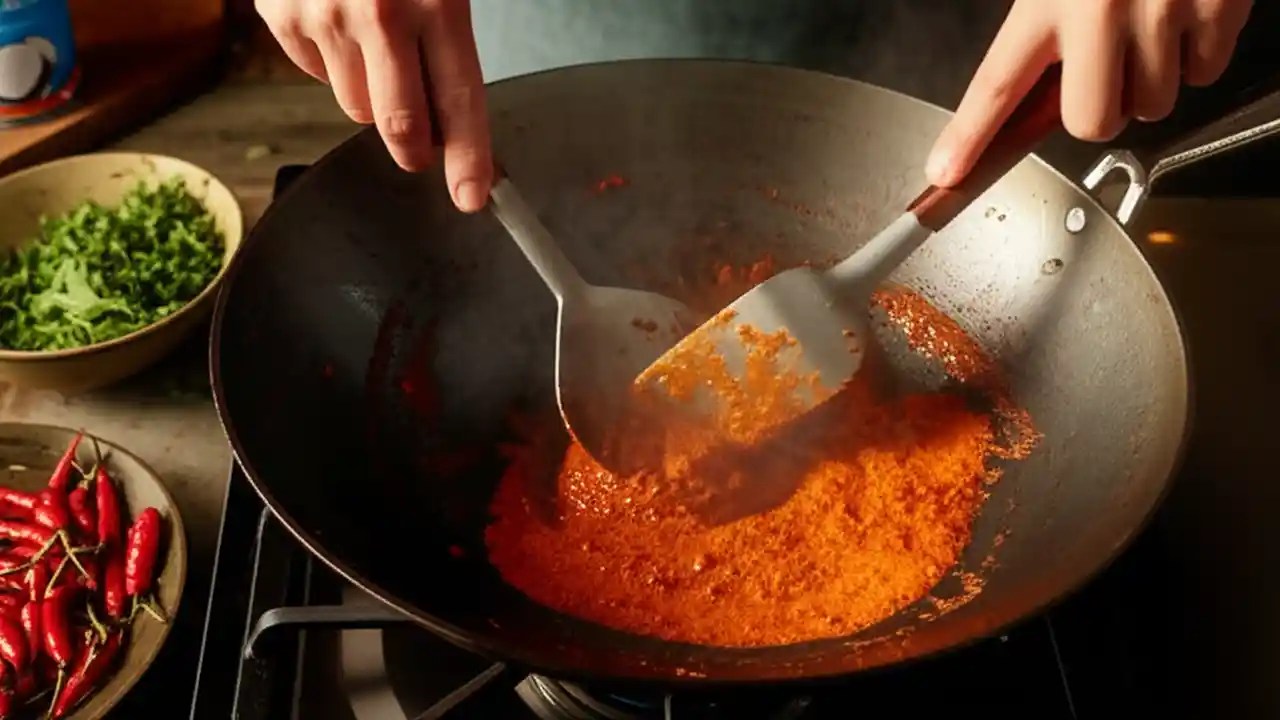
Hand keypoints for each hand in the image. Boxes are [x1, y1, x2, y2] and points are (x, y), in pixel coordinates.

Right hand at [256, 0, 492, 211]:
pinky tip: (339, 25)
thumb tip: (449, 116)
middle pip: (401, 126)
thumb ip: (447, 38)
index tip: (473, 196)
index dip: (470, 157)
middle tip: (423, 146)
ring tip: (378, 48)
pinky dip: (332, 64)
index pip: (459, 100)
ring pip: (356, 107)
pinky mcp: (281, 15)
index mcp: (436, 0)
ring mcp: (324, 17)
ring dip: (373, 96)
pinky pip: (315, 75)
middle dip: (416, 148)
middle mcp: (380, 15)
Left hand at [927, 0, 1253, 186]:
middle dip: (1101, 109)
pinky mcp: (1216, 8)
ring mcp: (1162, 11)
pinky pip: (1205, 72)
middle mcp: (1100, 9)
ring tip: (1152, 26)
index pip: (997, 84)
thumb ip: (1041, 23)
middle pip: (1090, 122)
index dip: (969, 136)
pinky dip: (1199, 53)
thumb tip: (1023, 90)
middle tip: (1108, 70)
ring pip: (1154, 103)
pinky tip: (1186, 14)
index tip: (946, 173)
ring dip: (1153, 79)